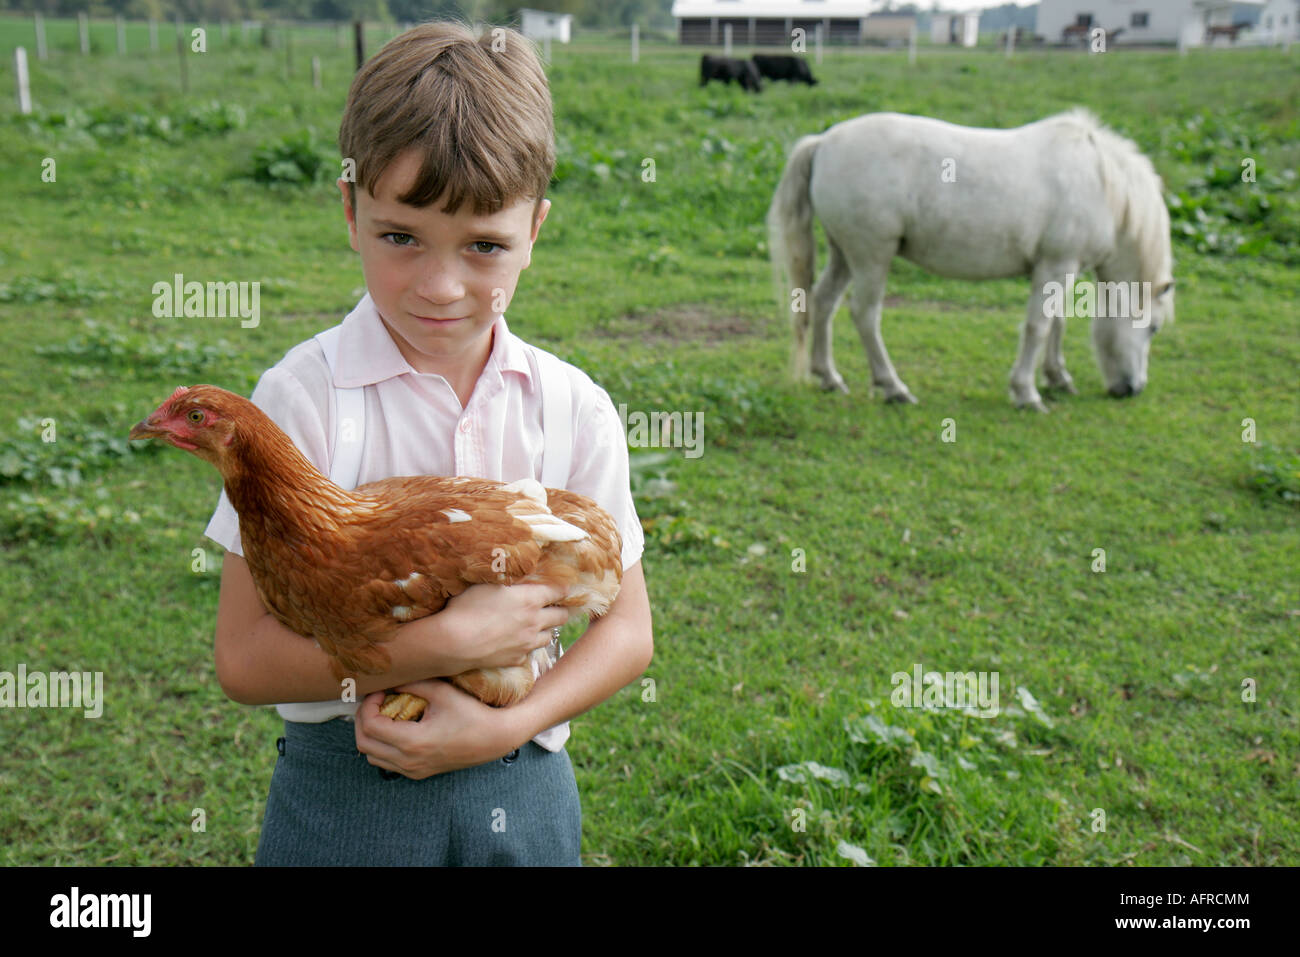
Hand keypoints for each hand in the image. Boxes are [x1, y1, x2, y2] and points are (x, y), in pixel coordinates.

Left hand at [354, 681, 521, 778]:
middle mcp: (409, 761)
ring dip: (370, 734)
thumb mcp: (441, 692)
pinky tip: (395, 729)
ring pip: (371, 757)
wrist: (495, 738)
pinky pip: (386, 762)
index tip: (380, 692)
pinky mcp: (418, 772)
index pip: (370, 726)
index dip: (368, 705)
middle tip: (375, 701)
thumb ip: (412, 685)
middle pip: (364, 744)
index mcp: (412, 742)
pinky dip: (381, 746)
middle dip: (363, 719)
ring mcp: (413, 770)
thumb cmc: (472, 714)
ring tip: (383, 714)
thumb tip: (390, 681)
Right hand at [439, 582, 569, 672]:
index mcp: (530, 599)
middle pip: (561, 616)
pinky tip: (515, 642)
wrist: (453, 643)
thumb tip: (514, 570)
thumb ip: (507, 578)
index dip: (563, 588)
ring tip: (534, 625)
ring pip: (549, 636)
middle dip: (560, 610)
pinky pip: (529, 652)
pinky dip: (526, 646)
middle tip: (551, 607)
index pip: (559, 591)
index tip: (563, 587)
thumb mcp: (486, 582)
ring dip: (544, 629)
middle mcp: (534, 622)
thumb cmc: (466, 607)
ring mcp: (527, 643)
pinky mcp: (516, 660)